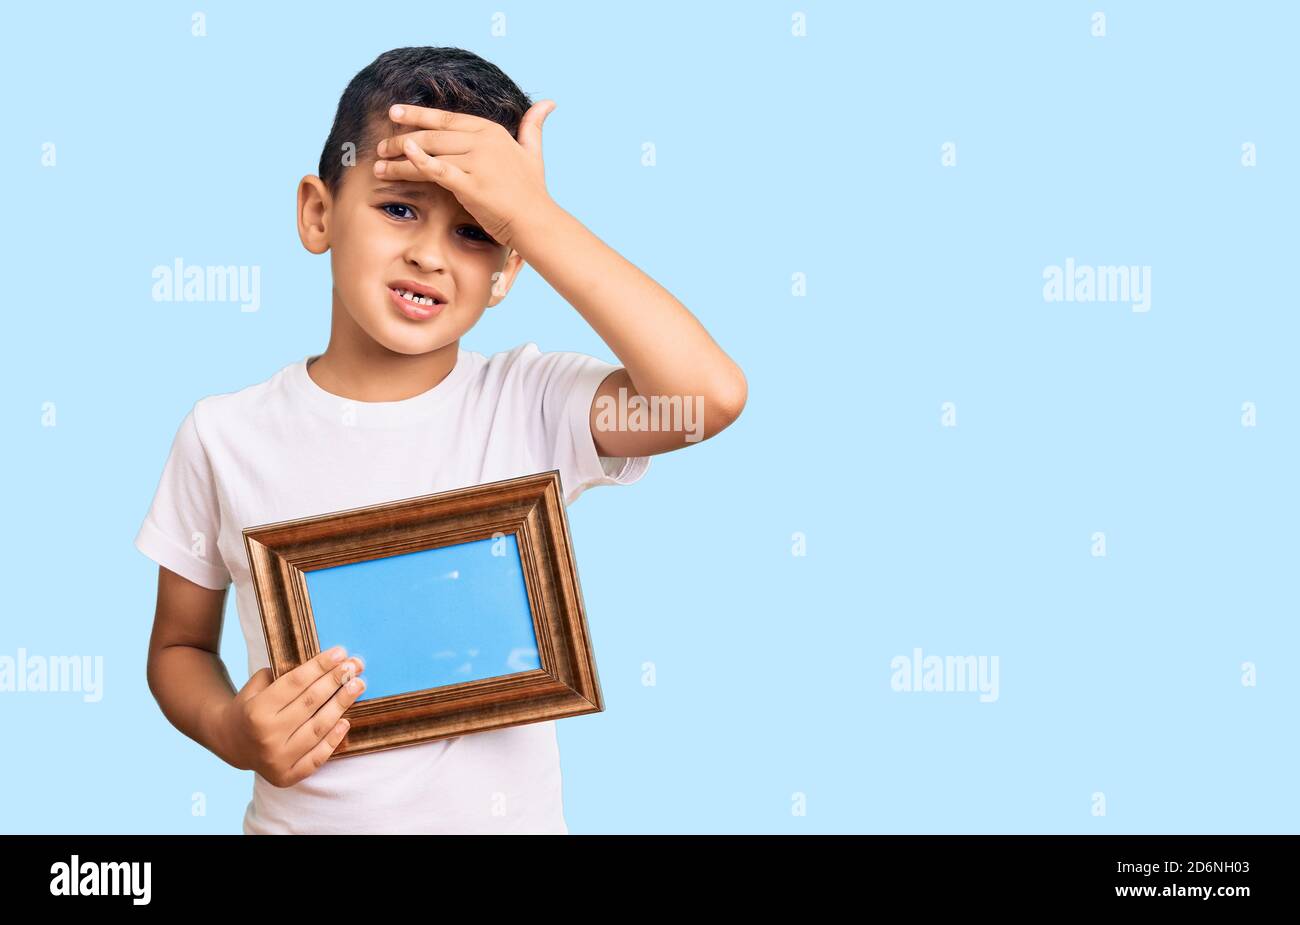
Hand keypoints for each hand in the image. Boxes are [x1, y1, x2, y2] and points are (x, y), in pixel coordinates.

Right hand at [213, 647, 366, 786]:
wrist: (230, 743)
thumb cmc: (250, 707)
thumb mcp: (256, 686)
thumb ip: (283, 676)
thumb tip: (323, 664)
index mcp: (256, 710)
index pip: (296, 683)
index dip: (320, 666)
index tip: (341, 652)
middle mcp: (266, 736)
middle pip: (310, 703)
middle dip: (336, 681)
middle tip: (355, 665)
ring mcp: (277, 759)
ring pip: (318, 728)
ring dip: (341, 704)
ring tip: (358, 686)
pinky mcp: (286, 776)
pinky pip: (317, 757)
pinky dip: (334, 739)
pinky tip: (346, 721)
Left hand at [374, 101, 557, 249]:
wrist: (536, 221)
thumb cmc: (532, 191)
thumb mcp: (533, 153)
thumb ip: (533, 127)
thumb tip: (548, 103)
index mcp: (491, 131)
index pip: (447, 118)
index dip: (418, 114)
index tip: (395, 112)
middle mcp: (482, 142)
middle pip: (432, 135)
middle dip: (402, 139)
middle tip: (381, 145)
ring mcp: (477, 162)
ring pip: (429, 153)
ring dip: (399, 158)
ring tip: (379, 164)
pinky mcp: (471, 185)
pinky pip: (439, 169)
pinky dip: (419, 161)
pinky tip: (402, 157)